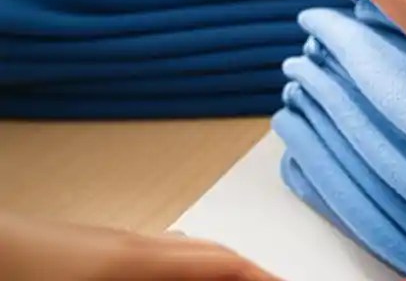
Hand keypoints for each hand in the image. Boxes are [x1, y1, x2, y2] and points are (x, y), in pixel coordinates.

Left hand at [0, 214, 278, 280]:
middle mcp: (135, 242)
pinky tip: (175, 280)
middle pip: (211, 252)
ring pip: (185, 250)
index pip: (224, 261)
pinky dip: (184, 268)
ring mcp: (114, 241)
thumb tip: (215, 273)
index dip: (262, 274)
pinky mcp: (94, 247)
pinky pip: (159, 253)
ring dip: (216, 267)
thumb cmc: (31, 274)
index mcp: (141, 258)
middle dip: (246, 272)